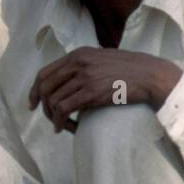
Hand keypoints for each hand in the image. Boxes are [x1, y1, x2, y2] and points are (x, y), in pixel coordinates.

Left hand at [29, 47, 181, 132]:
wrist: (150, 75)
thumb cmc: (130, 70)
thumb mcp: (102, 58)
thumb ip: (84, 65)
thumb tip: (68, 80)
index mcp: (78, 54)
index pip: (44, 72)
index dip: (34, 90)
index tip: (33, 104)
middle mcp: (77, 63)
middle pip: (45, 87)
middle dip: (42, 107)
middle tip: (50, 119)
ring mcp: (84, 77)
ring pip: (53, 101)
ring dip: (55, 118)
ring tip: (63, 126)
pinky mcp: (92, 93)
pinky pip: (65, 110)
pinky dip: (61, 122)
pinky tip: (67, 129)